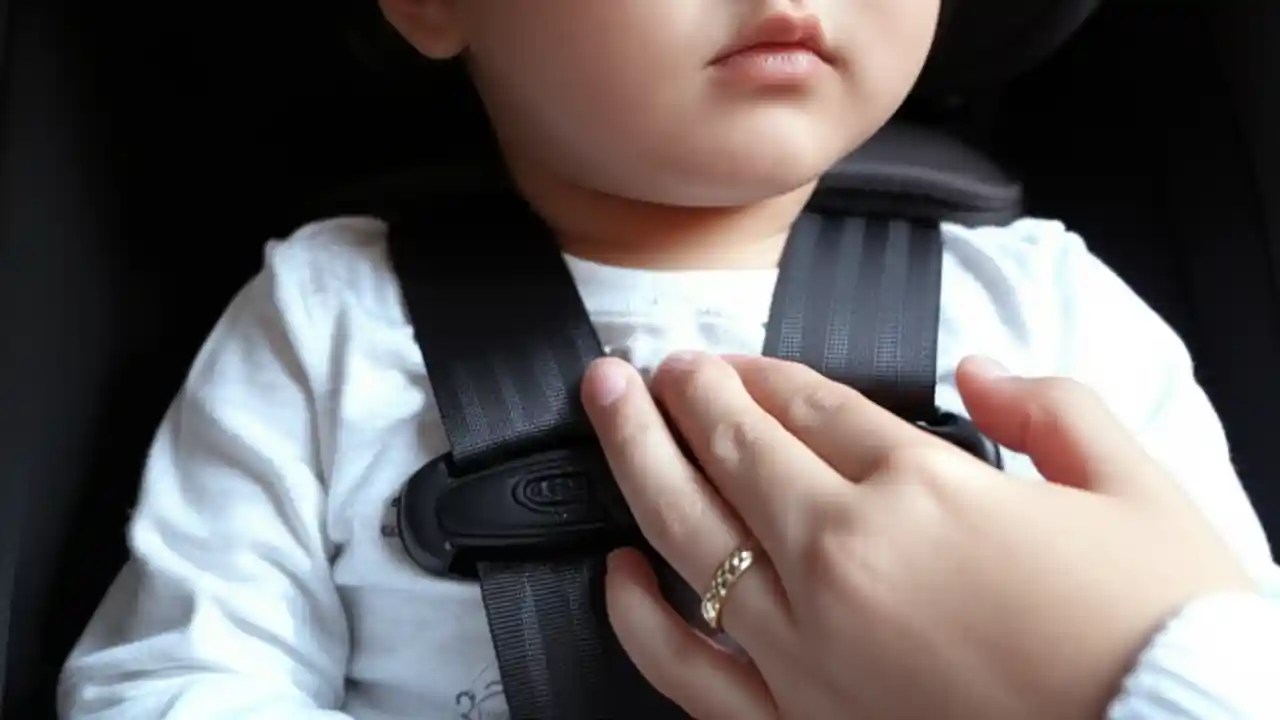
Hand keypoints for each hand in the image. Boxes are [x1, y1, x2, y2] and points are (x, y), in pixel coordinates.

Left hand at [580, 352, 1254, 719]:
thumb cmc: (1152, 634)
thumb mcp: (1134, 489)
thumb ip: (1051, 407)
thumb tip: (984, 372)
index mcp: (924, 489)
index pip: (814, 406)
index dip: (763, 373)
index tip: (732, 362)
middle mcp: (847, 557)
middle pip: (734, 448)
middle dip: (682, 393)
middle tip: (648, 364)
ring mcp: (809, 644)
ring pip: (691, 531)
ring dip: (635, 456)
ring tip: (606, 406)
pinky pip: (688, 669)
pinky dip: (641, 620)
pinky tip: (620, 573)